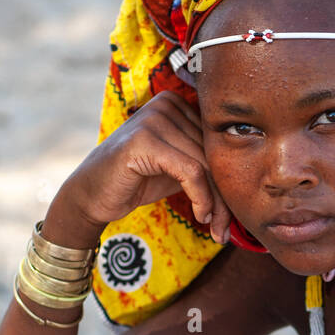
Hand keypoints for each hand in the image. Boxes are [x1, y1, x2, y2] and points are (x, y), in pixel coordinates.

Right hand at [47, 91, 232, 245]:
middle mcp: (166, 105)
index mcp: (176, 104)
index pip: (215, 144)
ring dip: (216, 204)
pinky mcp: (146, 140)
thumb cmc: (135, 182)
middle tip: (226, 229)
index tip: (231, 216)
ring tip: (215, 228)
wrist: (91, 194)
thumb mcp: (177, 169)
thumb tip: (243, 184)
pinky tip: (200, 216)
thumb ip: (204, 164)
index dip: (227, 181)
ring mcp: (154, 119)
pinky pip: (191, 172)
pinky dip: (201, 197)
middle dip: (224, 197)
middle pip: (213, 154)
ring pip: (206, 165)